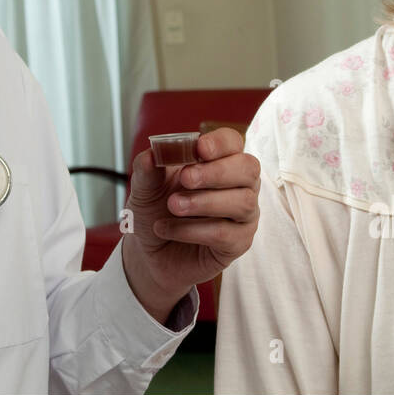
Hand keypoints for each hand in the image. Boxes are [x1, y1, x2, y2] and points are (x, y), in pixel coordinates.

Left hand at [120, 128, 259, 323]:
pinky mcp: (239, 242)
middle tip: (186, 179)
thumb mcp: (145, 188)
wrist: (150, 252)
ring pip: (242, 202)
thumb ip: (147, 169)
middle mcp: (239, 184)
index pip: (232, 142)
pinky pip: (225, 233)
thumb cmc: (156, 211)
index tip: (199, 149)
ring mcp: (243, 214)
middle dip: (216, 172)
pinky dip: (193, 230)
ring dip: (204, 202)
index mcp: (219, 161)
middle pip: (248, 168)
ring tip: (173, 206)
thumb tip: (151, 154)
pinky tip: (168, 229)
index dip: (220, 143)